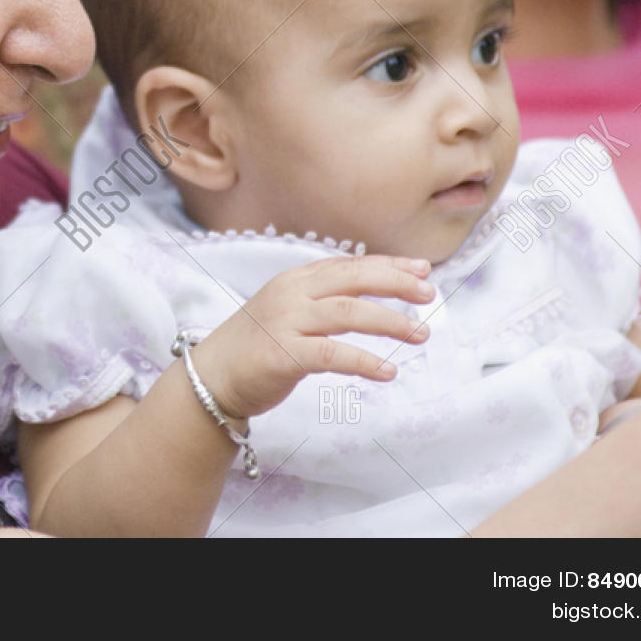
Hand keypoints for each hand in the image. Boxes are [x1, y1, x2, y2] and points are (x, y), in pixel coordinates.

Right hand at [192, 254, 432, 421]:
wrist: (211, 376)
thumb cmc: (255, 346)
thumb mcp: (289, 311)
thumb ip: (323, 300)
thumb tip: (372, 297)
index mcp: (294, 279)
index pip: (348, 265)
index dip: (388, 266)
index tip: (422, 271)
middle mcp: (291, 293)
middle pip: (352, 281)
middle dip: (395, 285)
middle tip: (429, 297)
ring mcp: (285, 322)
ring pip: (348, 313)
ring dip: (390, 322)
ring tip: (421, 336)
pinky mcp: (283, 354)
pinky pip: (333, 354)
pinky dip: (365, 361)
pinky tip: (388, 371)